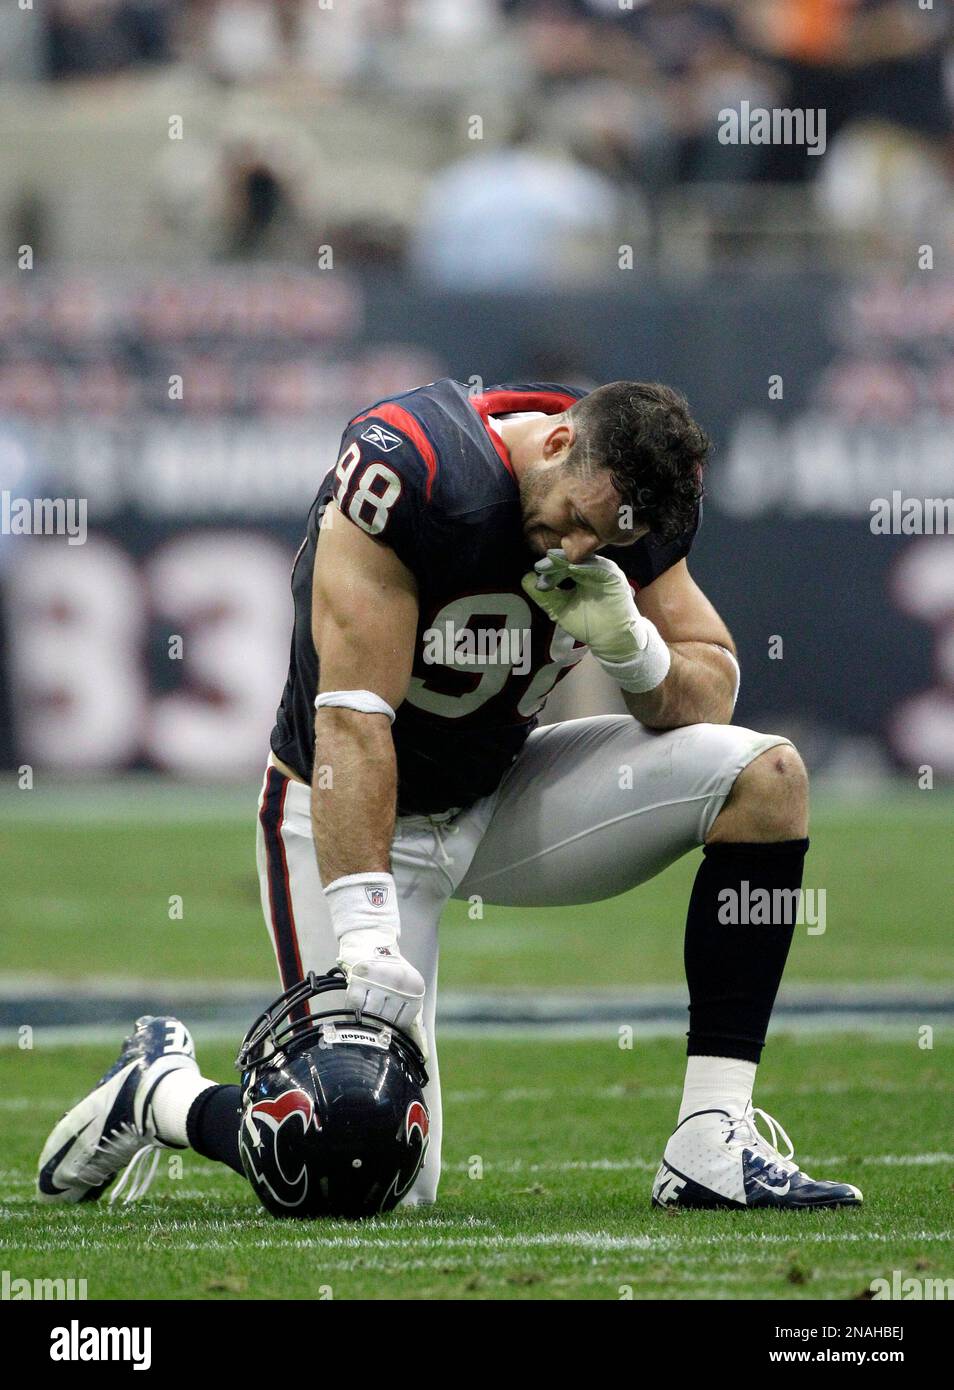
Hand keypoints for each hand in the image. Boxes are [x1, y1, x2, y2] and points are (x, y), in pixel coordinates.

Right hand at [337, 929, 427, 1058]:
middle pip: (386, 1019)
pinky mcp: (359, 977)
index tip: (384, 1032)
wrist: (371, 938)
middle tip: (371, 1027)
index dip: (393, 1030)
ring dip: (364, 1018)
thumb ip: (411, 1014)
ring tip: (363, 1016)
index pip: (403, 1022)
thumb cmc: (389, 969)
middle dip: (377, 1026)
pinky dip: (353, 1008)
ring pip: (369, 1014)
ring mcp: (378, 980)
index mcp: (414, 988)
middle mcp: (399, 983)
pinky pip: (354, 1004)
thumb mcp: (406, 987)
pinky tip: (355, 1004)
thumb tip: (419, 1050)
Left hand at [522, 549, 670, 693]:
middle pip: (571, 559)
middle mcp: (592, 570)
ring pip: (583, 560)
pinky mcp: (614, 578)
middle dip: (554, 562)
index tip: (536, 572)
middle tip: (540, 566)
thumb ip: (544, 596)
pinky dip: (585, 566)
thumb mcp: (560, 609)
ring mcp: (604, 572)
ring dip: (566, 560)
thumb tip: (525, 579)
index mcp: (581, 575)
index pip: (562, 565)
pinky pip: (599, 568)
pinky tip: (571, 567)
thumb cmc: (589, 625)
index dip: (549, 568)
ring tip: (551, 562)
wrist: (612, 641)